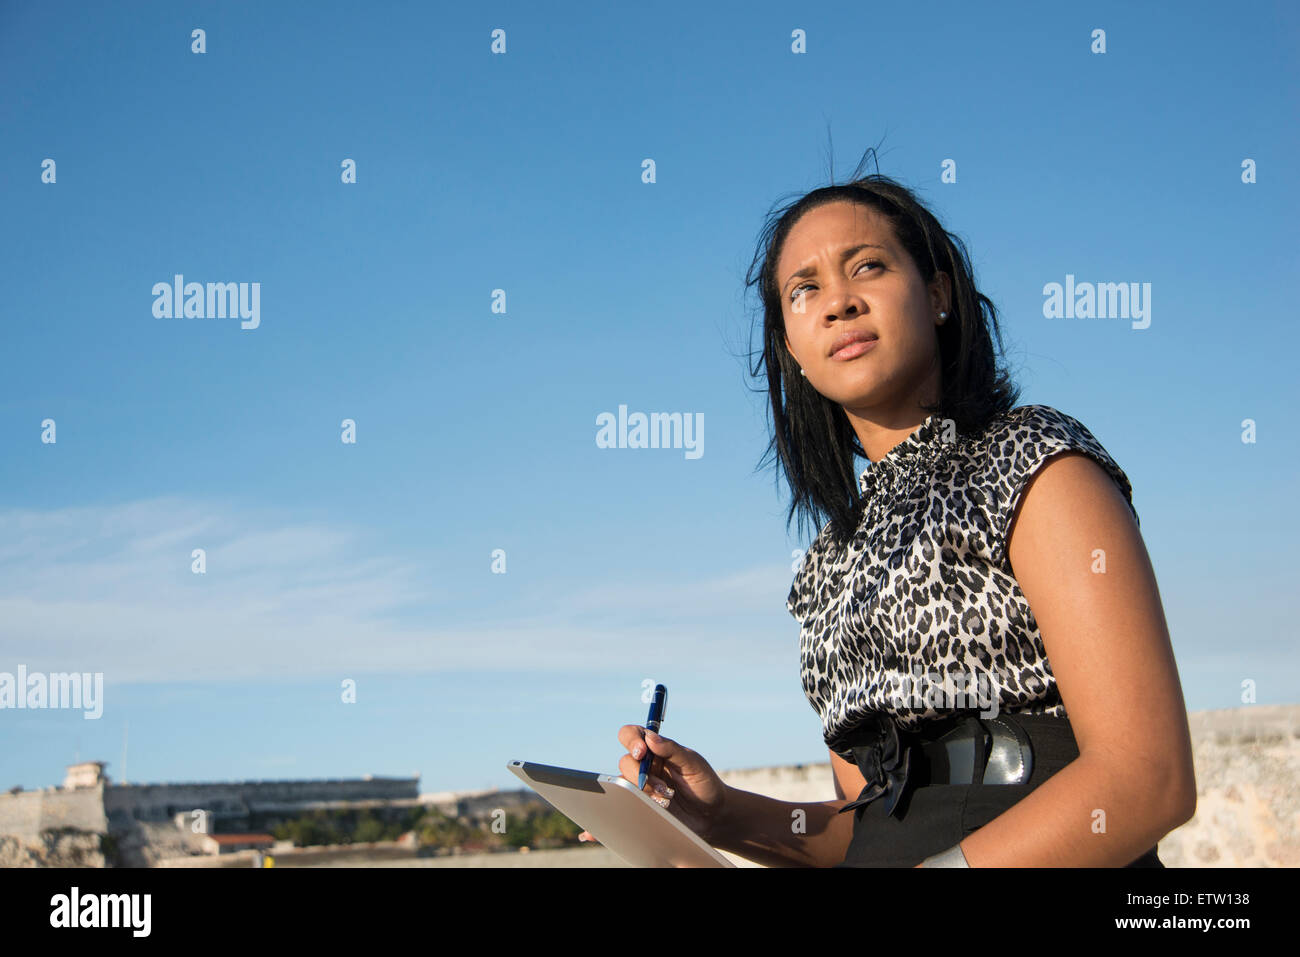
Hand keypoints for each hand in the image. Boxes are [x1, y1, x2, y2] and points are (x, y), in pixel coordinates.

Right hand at [576, 724, 728, 845]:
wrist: (711, 816)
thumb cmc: (703, 784)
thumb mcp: (693, 763)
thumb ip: (673, 749)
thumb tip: (650, 738)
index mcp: (654, 750)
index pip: (632, 735)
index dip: (631, 740)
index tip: (641, 751)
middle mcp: (642, 767)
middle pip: (625, 763)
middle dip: (641, 775)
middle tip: (664, 788)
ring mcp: (638, 789)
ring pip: (622, 787)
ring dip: (639, 795)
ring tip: (665, 804)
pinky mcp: (636, 809)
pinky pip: (614, 811)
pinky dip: (599, 822)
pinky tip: (590, 832)